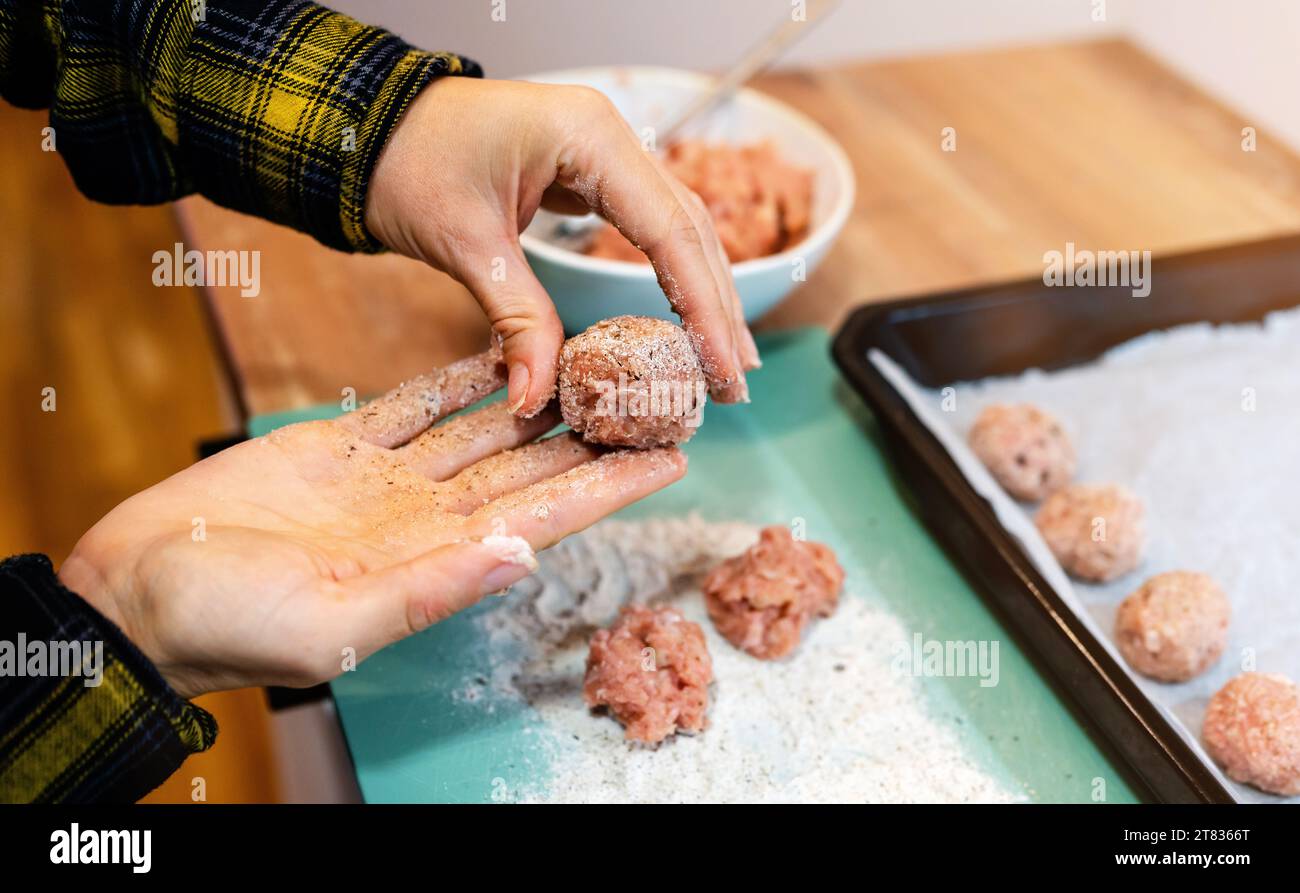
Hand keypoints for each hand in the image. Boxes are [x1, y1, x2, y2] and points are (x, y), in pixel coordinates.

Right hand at [58, 350, 685, 698]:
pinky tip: (501, 351)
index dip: (609, 487)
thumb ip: (429, 588)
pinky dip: (456, 378)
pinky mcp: (339, 447)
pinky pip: (413, 405)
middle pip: (529, 466)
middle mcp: (423, 518)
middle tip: (652, 396)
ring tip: (594, 363)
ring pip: (481, 428)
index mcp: (433, 560)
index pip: (545, 515)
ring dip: (538, 396)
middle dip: (592, 436)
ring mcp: (385, 481)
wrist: (138, 594)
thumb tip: (521, 555)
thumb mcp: (332, 625)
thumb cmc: (226, 629)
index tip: (669, 457)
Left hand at [364, 76, 760, 414]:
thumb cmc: (405, 161)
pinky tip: (684, 314)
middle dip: (718, 306)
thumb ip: (516, 319)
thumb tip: (540, 397)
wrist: (364, 126)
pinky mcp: (588, 172)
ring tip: (728, 358)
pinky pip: (645, 226)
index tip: (720, 368)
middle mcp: (611, 137)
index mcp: (591, 138)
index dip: (701, 307)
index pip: (671, 232)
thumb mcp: (465, 244)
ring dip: (705, 292)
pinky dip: (670, 273)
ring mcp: (603, 151)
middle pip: (690, 229)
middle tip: (737, 378)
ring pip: (677, 227)